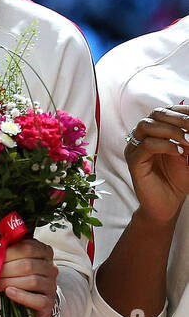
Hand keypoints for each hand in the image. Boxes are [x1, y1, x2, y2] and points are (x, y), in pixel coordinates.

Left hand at [0, 239, 58, 316]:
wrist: (32, 298)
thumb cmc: (20, 275)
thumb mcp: (14, 260)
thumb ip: (3, 252)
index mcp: (43, 252)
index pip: (27, 248)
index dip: (8, 253)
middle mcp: (50, 267)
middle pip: (28, 265)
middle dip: (5, 269)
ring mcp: (51, 285)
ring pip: (32, 281)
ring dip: (10, 282)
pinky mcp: (49, 302)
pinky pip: (37, 299)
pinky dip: (21, 296)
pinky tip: (9, 292)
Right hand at [125, 106, 188, 225]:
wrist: (168, 204)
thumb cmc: (178, 180)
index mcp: (155, 132)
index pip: (165, 111)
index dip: (181, 111)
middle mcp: (142, 137)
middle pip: (154, 114)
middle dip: (178, 118)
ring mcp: (135, 148)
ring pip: (146, 125)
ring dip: (170, 130)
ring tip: (186, 141)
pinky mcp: (133, 161)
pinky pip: (145, 145)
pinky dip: (165, 146)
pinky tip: (178, 152)